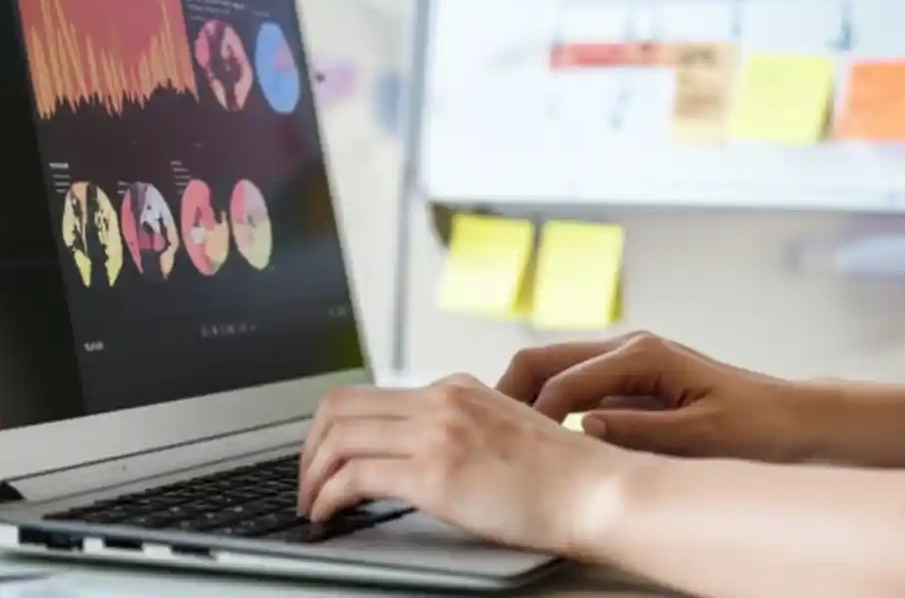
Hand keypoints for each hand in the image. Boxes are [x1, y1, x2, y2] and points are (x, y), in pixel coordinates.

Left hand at [297, 374, 637, 554]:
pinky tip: (328, 516)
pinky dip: (328, 498)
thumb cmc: (563, 477)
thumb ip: (462, 431)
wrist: (597, 491)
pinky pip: (354, 477)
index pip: (370, 394)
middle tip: (307, 483)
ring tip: (312, 505)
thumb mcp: (504, 432)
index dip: (333, 428)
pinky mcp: (435, 472)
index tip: (325, 459)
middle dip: (310, 448)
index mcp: (457, 388)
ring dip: (311, 475)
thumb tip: (419, 457)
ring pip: (338, 437)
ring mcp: (437, 432)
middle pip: (340, 407)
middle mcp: (442, 400)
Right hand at [498, 331, 813, 461]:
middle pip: (541, 359)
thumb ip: (640, 430)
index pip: (563, 382)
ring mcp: (624, 362)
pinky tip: (536, 441)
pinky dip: (546, 408)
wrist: (793, 421)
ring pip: (551, 370)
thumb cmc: (757, 427)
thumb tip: (581, 426)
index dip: (532, 417)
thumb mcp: (701, 434)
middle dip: (507, 395)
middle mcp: (627, 348)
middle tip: (483, 437)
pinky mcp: (627, 382)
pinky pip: (571, 387)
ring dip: (523, 400)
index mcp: (642, 354)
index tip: (510, 451)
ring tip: (500, 441)